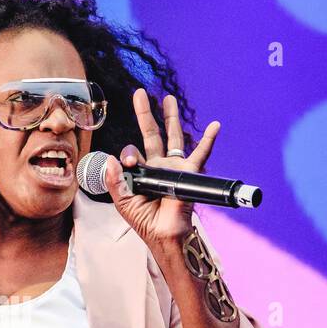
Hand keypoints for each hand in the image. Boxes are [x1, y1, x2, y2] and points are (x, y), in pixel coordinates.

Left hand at [103, 88, 219, 253]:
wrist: (164, 233)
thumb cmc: (144, 221)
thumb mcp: (123, 202)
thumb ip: (115, 181)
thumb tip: (111, 160)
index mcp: (140, 171)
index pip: (132, 152)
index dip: (129, 153)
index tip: (130, 162)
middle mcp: (157, 165)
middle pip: (151, 134)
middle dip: (146, 114)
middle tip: (140, 94)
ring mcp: (174, 167)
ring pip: (174, 137)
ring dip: (172, 117)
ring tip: (169, 98)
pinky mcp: (188, 173)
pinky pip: (201, 153)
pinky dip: (209, 139)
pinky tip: (215, 125)